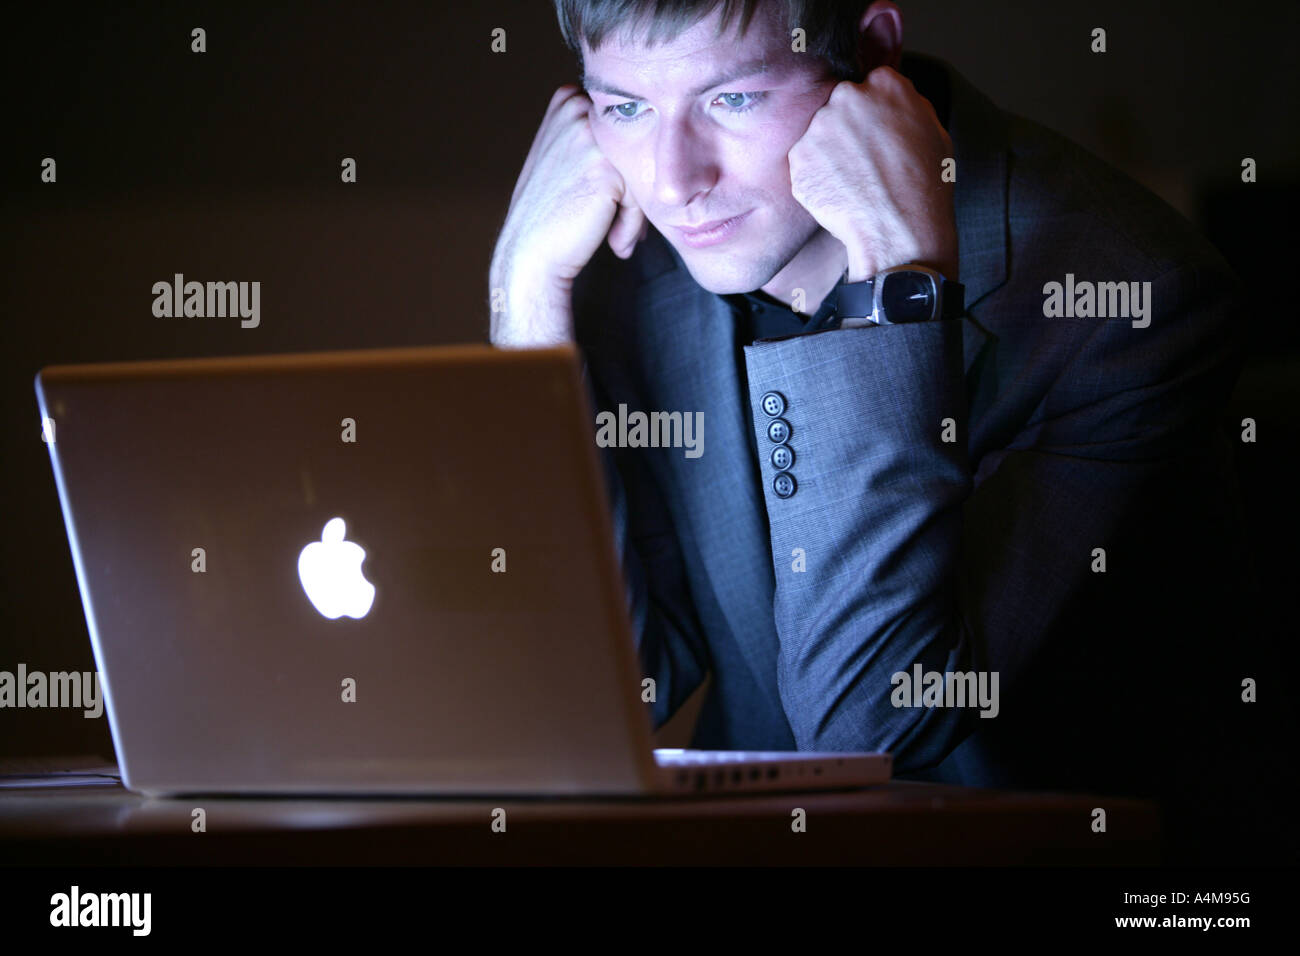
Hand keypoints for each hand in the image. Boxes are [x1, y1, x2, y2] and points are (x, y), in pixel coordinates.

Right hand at [489, 85, 647, 347]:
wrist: (530, 253)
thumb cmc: (550, 213)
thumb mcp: (561, 155)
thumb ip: (590, 134)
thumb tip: (650, 127)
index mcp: (568, 99)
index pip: (626, 127)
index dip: (624, 167)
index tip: (612, 200)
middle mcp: (578, 109)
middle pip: (637, 146)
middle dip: (634, 187)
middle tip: (619, 223)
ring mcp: (591, 135)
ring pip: (642, 169)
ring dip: (636, 209)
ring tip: (619, 235)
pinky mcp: (607, 166)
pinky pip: (643, 193)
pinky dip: (634, 224)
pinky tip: (616, 244)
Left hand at [787, 67, 957, 281]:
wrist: (899, 230)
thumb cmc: (924, 187)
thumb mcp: (935, 131)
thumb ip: (908, 105)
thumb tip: (890, 100)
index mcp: (885, 84)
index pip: (870, 86)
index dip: (873, 113)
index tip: (876, 134)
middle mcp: (847, 97)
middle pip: (840, 105)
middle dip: (848, 129)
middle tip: (864, 162)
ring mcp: (819, 126)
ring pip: (820, 134)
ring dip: (830, 153)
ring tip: (853, 182)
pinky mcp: (799, 156)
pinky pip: (805, 162)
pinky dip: (817, 177)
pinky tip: (839, 193)